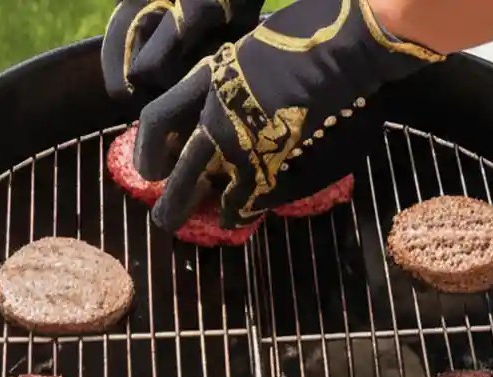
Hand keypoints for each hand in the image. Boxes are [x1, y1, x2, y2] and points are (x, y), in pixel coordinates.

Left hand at [132, 0, 443, 231]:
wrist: (343, 46)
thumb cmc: (309, 37)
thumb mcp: (255, 53)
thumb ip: (237, 85)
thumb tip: (229, 111)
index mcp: (209, 78)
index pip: (159, 118)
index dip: (149, 148)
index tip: (151, 167)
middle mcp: (213, 112)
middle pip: (177, 165)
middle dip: (170, 196)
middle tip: (165, 217)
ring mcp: (237, 141)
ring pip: (200, 186)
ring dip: (190, 208)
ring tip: (189, 224)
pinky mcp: (265, 164)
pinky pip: (243, 200)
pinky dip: (239, 212)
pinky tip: (239, 218)